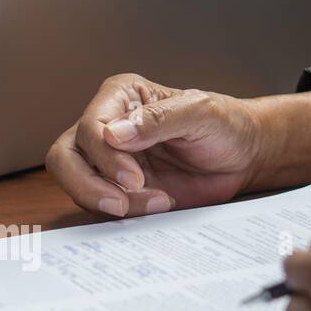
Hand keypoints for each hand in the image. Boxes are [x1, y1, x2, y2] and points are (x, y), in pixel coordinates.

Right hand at [45, 73, 310, 216]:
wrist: (245, 156)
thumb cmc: (226, 125)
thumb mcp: (202, 113)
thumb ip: (159, 119)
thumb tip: (114, 134)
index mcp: (121, 98)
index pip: (90, 127)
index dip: (106, 156)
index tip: (134, 177)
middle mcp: (107, 126)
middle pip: (65, 156)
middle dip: (88, 184)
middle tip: (121, 203)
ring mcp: (108, 160)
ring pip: (75, 183)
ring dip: (110, 201)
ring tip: (153, 202)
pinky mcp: (118, 187)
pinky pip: (100, 204)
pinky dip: (124, 212)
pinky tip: (157, 204)